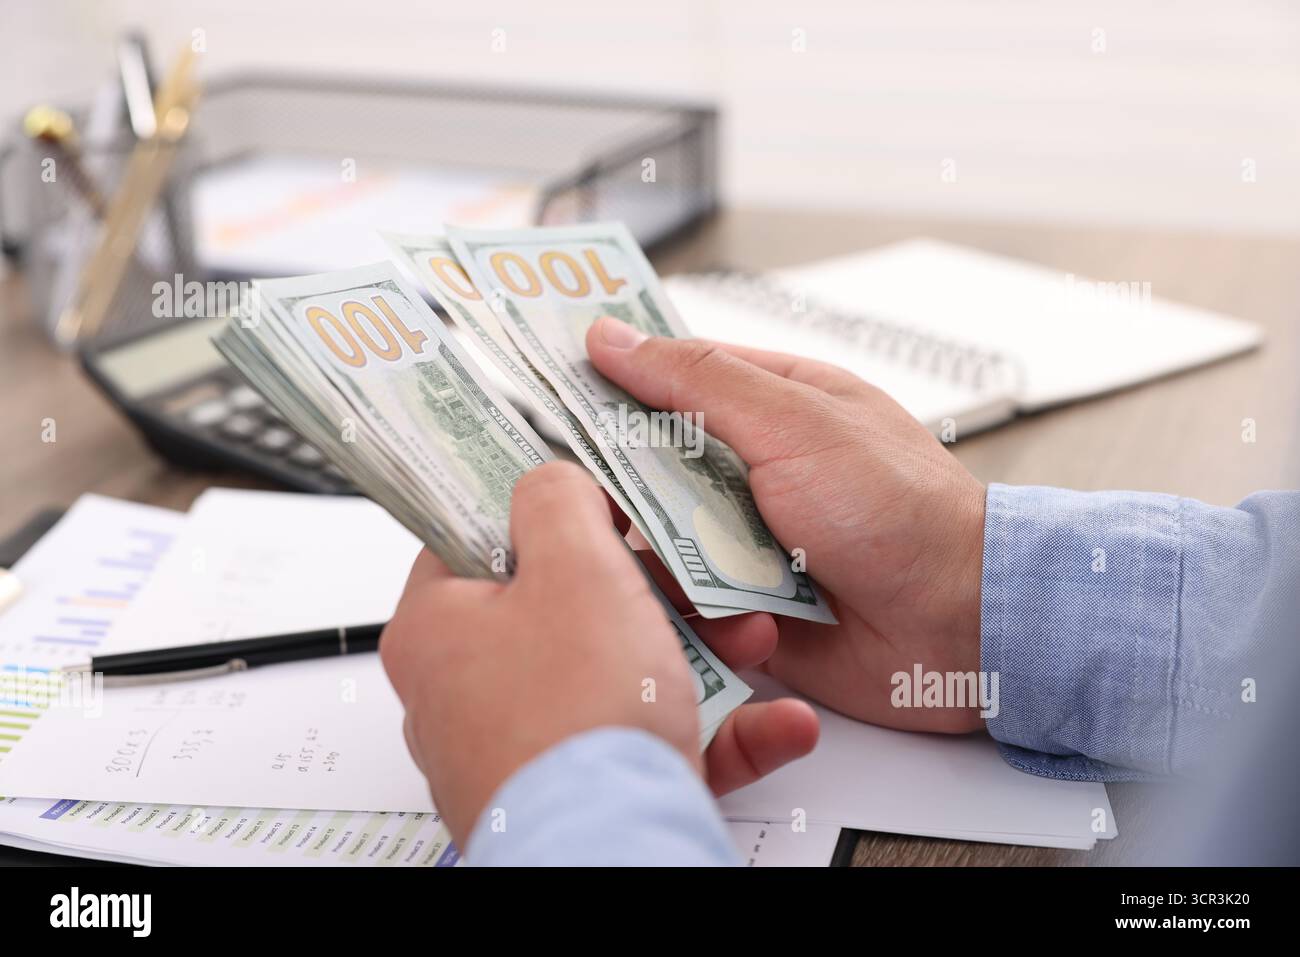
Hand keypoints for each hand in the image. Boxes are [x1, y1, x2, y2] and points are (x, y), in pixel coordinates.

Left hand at [381, 460, 817, 847]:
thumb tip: (552, 479)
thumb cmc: (573, 721)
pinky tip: (777, 722)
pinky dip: (717, 731)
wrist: (606, 852)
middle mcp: (468, 693)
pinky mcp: (581, 795)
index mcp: (439, 628)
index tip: (593, 493)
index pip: (477, 538)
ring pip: (619, 677)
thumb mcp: (576, 567)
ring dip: (702, 656)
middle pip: (564, 608)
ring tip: (752, 639)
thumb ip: (559, 500)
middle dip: (655, 589)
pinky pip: (652, 746)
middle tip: (693, 575)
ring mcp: (525, 748)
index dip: (542, 507)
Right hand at [587, 316, 987, 732]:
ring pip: (655, 541)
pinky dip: (693, 614)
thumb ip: (697, 381)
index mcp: (770, 406)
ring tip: (697, 572)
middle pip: (648, 467)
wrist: (961, 628)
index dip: (606, 381)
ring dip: (664, 561)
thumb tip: (610, 337)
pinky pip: (684, 605)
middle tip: (586, 499)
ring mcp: (747, 541)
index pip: (667, 377)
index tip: (541, 385)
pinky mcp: (744, 609)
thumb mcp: (792, 421)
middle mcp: (753, 471)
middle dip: (620, 487)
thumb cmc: (896, 507)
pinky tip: (730, 619)